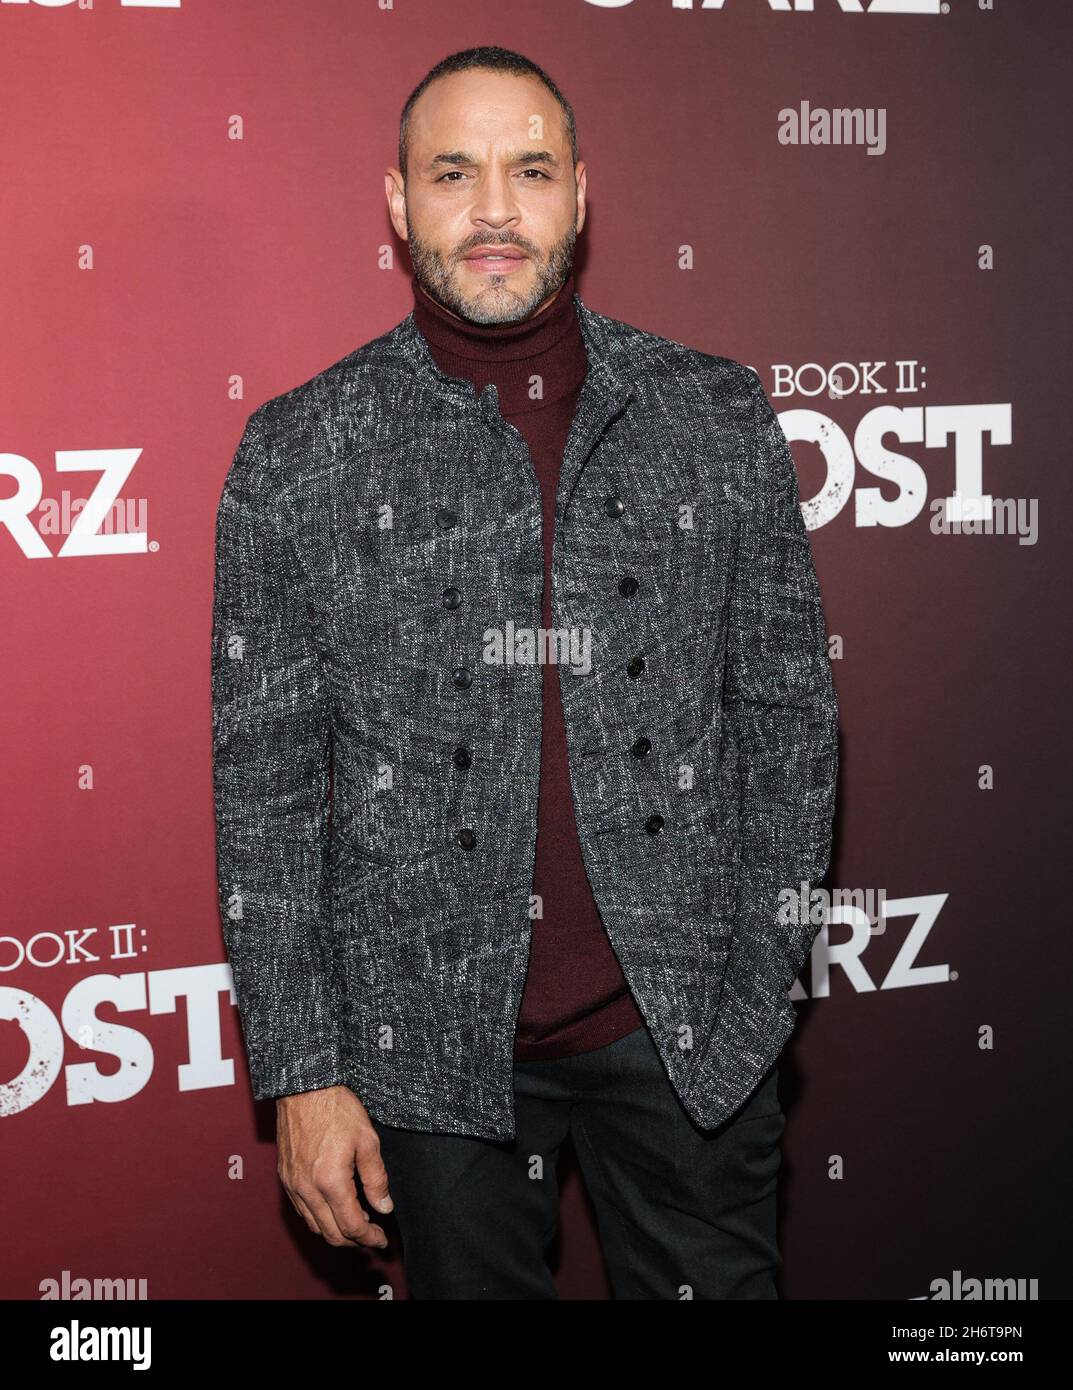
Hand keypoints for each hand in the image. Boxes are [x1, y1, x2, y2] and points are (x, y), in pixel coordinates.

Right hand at [276, 1085, 392, 1247]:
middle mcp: (308, 1189)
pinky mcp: (285, 1177)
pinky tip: (332, 1209)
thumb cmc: (336, 1109)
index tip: (380, 1240)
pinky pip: (301, 1210)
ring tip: (355, 1225)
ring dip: (335, 1232)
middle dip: (353, 1241)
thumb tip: (384, 1206)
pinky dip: (318, 1218)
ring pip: (314, 1225)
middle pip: (331, 1234)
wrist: (305, 1088)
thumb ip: (376, 1179)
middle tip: (371, 1237)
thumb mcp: (368, 1141)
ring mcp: (293, 1184)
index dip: (369, 1238)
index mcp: (331, 1182)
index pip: (352, 1226)